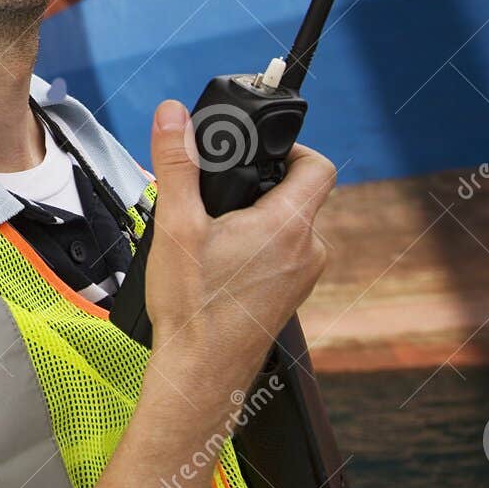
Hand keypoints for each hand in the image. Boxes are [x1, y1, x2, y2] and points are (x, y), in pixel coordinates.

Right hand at [143, 98, 335, 397]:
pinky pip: (283, 253)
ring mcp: (303, 276)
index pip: (316, 165)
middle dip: (257, 185)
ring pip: (288, 225)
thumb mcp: (176, 224)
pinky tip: (219, 263)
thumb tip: (172, 115)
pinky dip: (257, 247)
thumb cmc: (194, 307)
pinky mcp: (290, 295)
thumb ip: (177, 163)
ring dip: (255, 218)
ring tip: (212, 233)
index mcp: (288, 225)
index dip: (290, 147)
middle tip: (217, 195)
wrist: (201, 372)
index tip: (255, 150)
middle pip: (297, 193)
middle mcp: (308, 250)